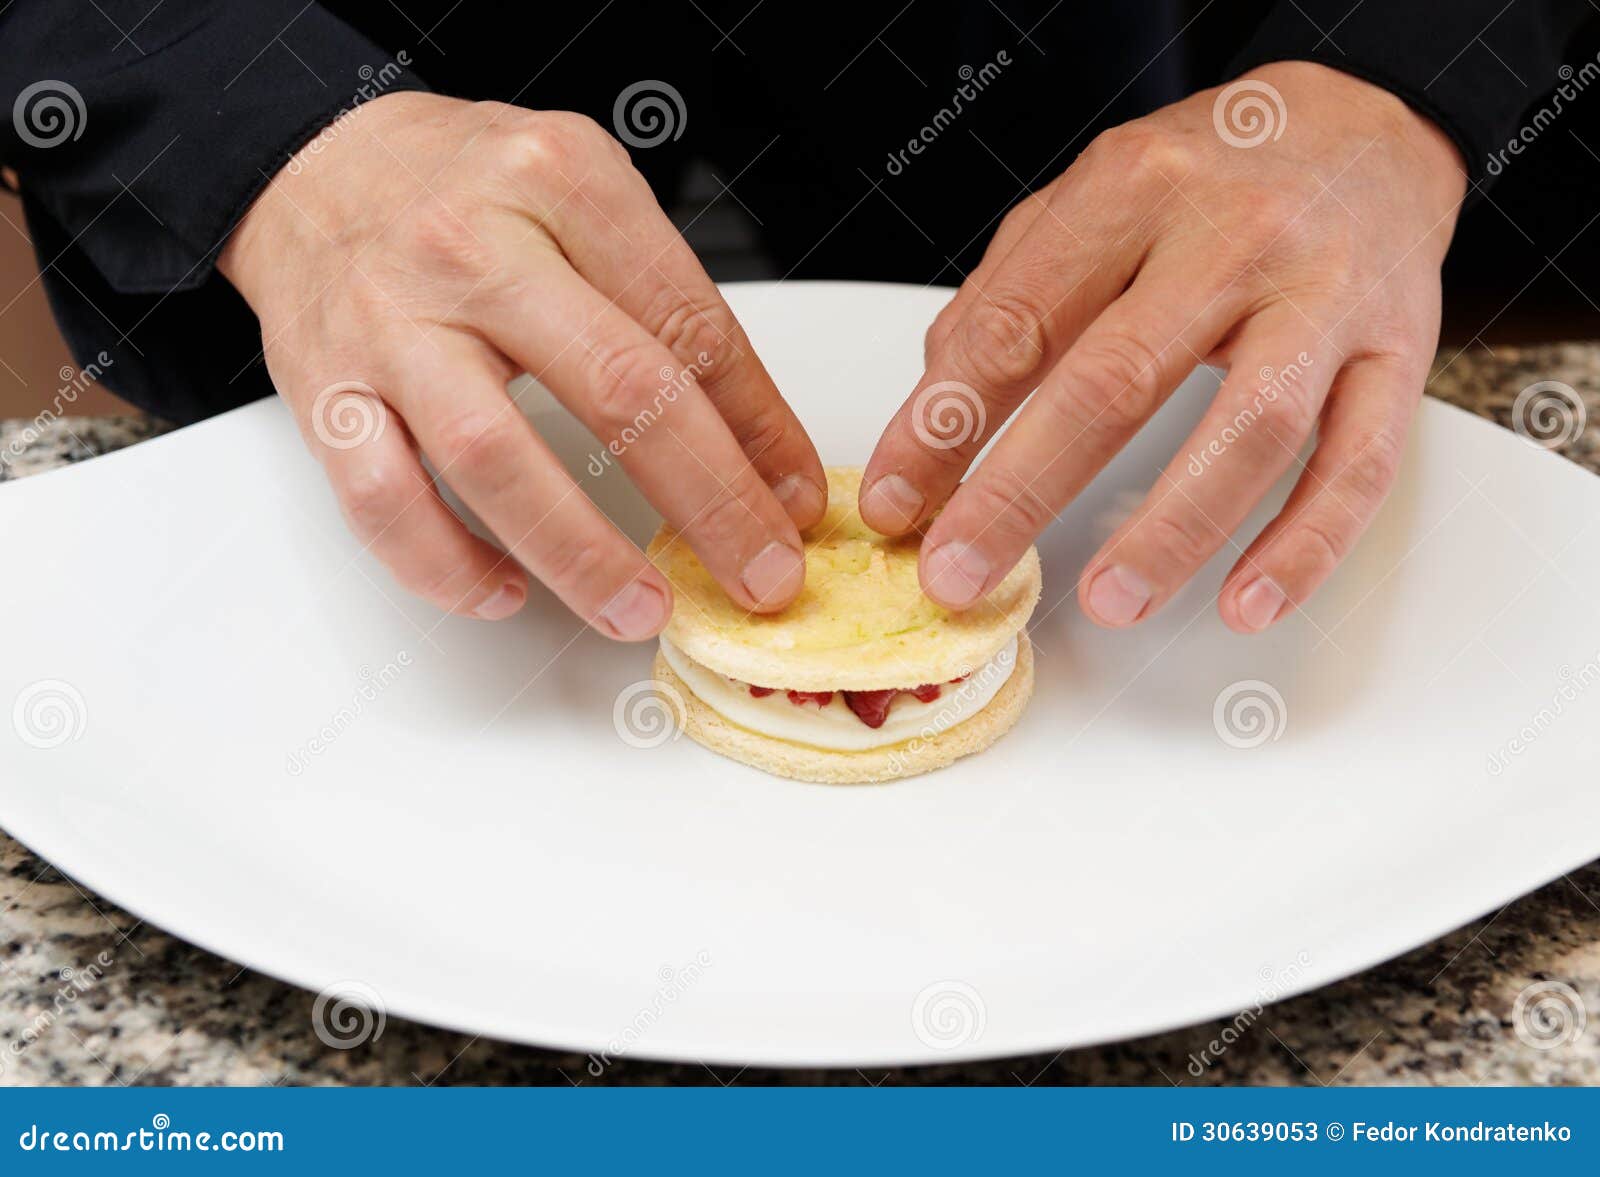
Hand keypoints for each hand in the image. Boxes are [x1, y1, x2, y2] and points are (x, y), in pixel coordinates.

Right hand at [220, 92, 824, 637]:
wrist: (313, 164)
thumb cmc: (465, 187)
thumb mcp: (586, 196)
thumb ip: (667, 304)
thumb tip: (758, 448)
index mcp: (564, 181)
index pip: (689, 325)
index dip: (759, 430)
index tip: (794, 502)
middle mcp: (475, 247)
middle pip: (619, 391)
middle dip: (709, 503)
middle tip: (759, 575)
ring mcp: (391, 321)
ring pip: (493, 458)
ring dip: (583, 555)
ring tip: (643, 611)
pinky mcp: (324, 389)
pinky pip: (383, 501)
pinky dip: (447, 565)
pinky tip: (506, 593)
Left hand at [859, 62, 1465, 632]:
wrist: (1365, 126)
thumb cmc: (1208, 180)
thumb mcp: (1091, 199)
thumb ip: (1009, 293)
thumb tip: (934, 410)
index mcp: (1132, 188)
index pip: (1016, 323)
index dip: (943, 423)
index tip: (894, 501)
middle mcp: (1232, 235)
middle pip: (1116, 381)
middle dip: (1020, 492)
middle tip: (959, 573)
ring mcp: (1325, 295)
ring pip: (1252, 428)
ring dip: (1173, 531)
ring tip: (1108, 602)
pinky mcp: (1398, 352)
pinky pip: (1359, 463)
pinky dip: (1304, 546)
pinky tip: (1246, 604)